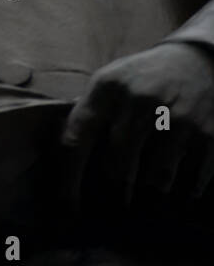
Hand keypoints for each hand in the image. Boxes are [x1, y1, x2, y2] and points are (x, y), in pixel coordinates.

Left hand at [63, 42, 213, 210]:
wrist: (197, 60)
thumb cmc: (142, 78)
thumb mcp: (109, 81)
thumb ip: (89, 113)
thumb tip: (65, 160)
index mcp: (107, 89)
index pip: (77, 139)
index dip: (69, 179)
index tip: (68, 205)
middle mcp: (140, 102)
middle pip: (117, 165)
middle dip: (113, 192)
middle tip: (112, 205)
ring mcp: (177, 118)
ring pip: (155, 179)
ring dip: (150, 196)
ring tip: (146, 201)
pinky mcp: (208, 134)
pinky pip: (192, 179)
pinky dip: (184, 192)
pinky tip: (179, 193)